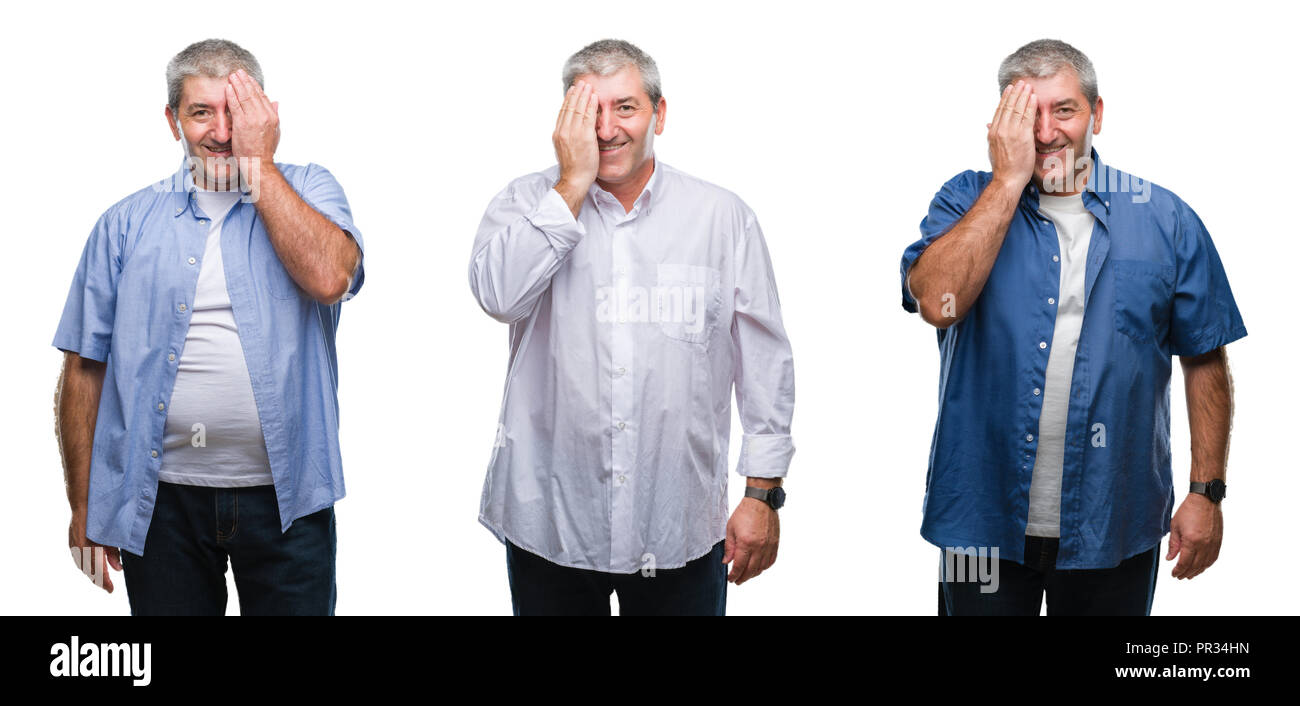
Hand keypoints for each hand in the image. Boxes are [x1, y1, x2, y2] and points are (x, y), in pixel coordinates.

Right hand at [68, 511, 120, 592]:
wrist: (84, 500)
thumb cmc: (101, 516)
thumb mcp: (112, 535)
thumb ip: (114, 552)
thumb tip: (118, 569)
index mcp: (89, 547)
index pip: (97, 570)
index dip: (104, 581)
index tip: (111, 590)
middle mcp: (79, 548)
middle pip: (89, 570)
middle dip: (99, 580)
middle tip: (108, 587)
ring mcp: (73, 544)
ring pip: (83, 565)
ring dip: (92, 573)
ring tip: (102, 580)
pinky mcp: (72, 541)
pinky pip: (79, 558)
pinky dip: (86, 565)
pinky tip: (92, 568)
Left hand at [225, 68, 279, 164]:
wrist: (258, 163)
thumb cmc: (264, 150)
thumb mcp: (275, 131)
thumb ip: (275, 115)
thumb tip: (276, 103)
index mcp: (273, 116)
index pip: (263, 96)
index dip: (254, 86)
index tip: (248, 79)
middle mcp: (264, 115)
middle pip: (253, 93)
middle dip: (245, 81)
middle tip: (238, 72)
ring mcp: (253, 119)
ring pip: (244, 96)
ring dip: (237, 84)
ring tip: (232, 76)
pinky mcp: (242, 123)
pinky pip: (235, 105)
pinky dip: (231, 95)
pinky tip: (227, 88)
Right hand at [552, 80, 598, 213]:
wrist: (574, 180)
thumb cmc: (573, 169)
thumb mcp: (565, 150)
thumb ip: (568, 138)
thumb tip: (571, 131)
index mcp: (558, 134)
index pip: (563, 112)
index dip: (568, 100)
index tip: (573, 91)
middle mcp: (563, 132)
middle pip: (569, 107)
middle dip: (576, 94)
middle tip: (581, 83)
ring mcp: (573, 134)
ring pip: (578, 109)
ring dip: (584, 95)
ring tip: (588, 86)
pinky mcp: (584, 137)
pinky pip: (588, 116)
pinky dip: (591, 105)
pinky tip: (594, 97)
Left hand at [723, 493, 779, 584]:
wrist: (761, 501)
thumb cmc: (744, 512)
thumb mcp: (731, 529)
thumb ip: (729, 547)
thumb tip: (726, 562)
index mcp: (746, 543)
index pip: (739, 566)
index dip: (734, 575)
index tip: (730, 579)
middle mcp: (759, 547)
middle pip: (751, 570)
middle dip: (743, 578)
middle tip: (737, 581)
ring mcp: (769, 546)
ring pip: (762, 567)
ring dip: (753, 574)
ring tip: (747, 575)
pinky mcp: (775, 543)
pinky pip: (771, 560)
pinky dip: (764, 567)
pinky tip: (759, 567)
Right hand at [986, 80, 1037, 190]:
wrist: (1008, 179)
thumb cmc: (1003, 168)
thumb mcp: (993, 149)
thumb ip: (993, 135)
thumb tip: (989, 125)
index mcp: (993, 133)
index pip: (1000, 110)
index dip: (1005, 98)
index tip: (1010, 90)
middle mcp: (1000, 130)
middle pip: (1008, 106)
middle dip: (1015, 93)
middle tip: (1021, 83)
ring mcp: (1011, 132)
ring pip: (1017, 108)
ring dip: (1023, 95)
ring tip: (1028, 86)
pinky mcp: (1023, 136)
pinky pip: (1027, 117)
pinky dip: (1030, 105)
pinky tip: (1033, 98)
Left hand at [1167, 493, 1222, 578]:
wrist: (1205, 500)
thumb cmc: (1188, 510)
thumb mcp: (1175, 526)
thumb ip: (1173, 544)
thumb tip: (1170, 559)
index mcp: (1192, 541)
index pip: (1184, 562)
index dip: (1178, 570)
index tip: (1173, 574)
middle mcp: (1204, 545)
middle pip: (1195, 566)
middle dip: (1186, 573)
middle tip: (1179, 576)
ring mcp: (1213, 544)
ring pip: (1205, 564)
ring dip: (1197, 571)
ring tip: (1189, 575)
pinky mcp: (1219, 541)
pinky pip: (1213, 558)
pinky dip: (1206, 565)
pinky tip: (1201, 567)